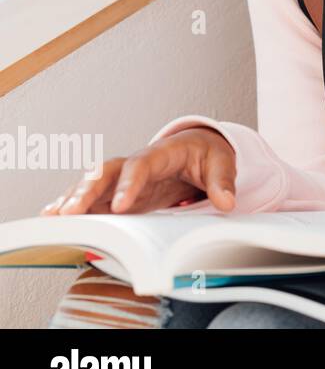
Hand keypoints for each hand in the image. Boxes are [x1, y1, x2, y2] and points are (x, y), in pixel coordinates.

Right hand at [38, 127, 236, 215]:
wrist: (199, 149)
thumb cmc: (207, 154)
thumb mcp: (222, 163)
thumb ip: (223, 181)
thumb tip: (226, 201)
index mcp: (161, 154)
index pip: (141, 165)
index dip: (129, 184)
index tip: (121, 205)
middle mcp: (136, 165)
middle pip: (106, 172)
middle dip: (87, 190)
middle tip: (71, 212)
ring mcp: (124, 179)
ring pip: (92, 185)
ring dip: (73, 199)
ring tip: (54, 218)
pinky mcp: (118, 194)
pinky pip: (91, 199)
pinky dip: (72, 206)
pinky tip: (53, 219)